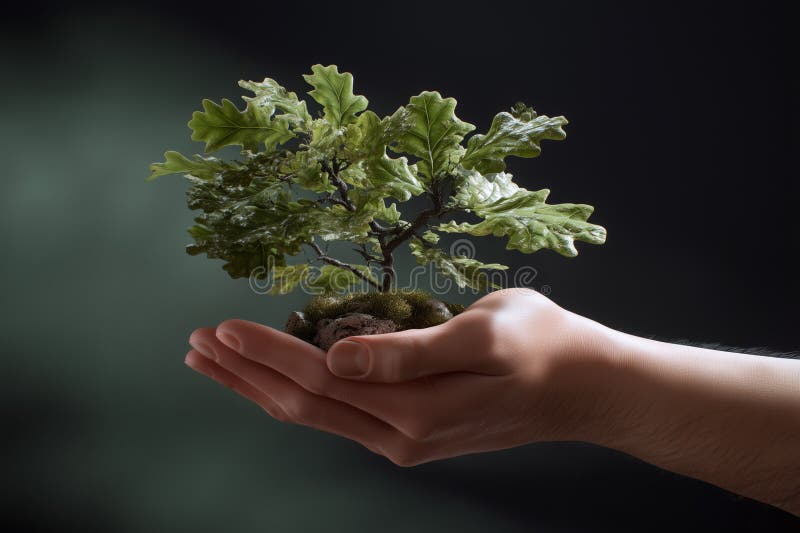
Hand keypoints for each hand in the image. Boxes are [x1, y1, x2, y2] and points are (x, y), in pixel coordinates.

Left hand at [185, 288, 603, 465]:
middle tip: (196, 345)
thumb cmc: (540, 345)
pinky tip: (277, 381)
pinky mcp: (410, 435)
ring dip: (262, 387)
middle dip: (245, 374)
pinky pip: (338, 416)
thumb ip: (406, 352)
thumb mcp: (480, 333)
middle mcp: (399, 435)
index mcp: (413, 409)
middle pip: (302, 405)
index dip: (265, 353)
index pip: (319, 377)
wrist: (582, 386)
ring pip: (315, 415)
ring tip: (218, 362)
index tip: (220, 328)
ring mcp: (403, 441)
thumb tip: (336, 355)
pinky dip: (297, 395)